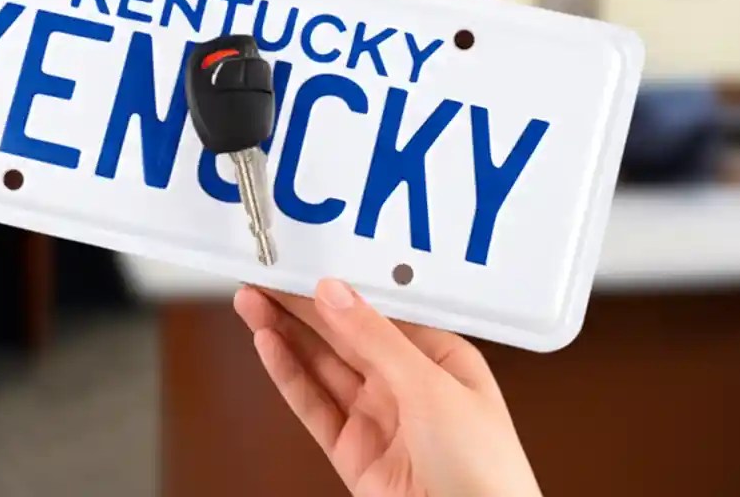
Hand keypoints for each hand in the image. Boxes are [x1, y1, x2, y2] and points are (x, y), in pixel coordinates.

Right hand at [234, 279, 540, 496]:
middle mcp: (407, 386)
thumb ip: (377, 339)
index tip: (303, 264)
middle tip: (263, 277)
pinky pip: (314, 406)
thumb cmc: (487, 474)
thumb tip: (336, 293)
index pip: (378, 312)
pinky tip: (268, 346)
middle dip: (301, 306)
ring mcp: (378, 420)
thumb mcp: (433, 389)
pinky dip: (289, 376)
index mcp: (440, 360)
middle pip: (343, 336)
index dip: (337, 288)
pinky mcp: (353, 453)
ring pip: (322, 368)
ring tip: (251, 302)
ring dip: (286, 334)